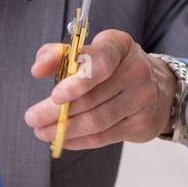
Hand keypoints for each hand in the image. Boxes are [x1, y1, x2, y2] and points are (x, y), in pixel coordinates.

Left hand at [24, 30, 175, 149]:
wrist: (155, 86)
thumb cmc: (109, 67)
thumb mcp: (86, 52)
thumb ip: (57, 55)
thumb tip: (38, 69)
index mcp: (120, 45)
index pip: (101, 62)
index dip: (77, 82)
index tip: (54, 96)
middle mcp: (136, 70)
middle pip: (92, 98)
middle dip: (56, 112)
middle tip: (32, 118)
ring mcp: (142, 98)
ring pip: (96, 121)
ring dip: (64, 129)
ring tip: (41, 131)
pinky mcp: (142, 123)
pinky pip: (103, 137)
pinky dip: (78, 140)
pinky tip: (61, 139)